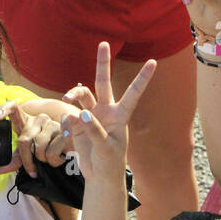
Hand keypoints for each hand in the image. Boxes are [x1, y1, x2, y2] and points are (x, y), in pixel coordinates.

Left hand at [0, 102, 69, 175]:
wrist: (69, 153)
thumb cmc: (45, 151)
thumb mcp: (27, 155)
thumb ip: (14, 161)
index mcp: (26, 121)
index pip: (13, 108)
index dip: (4, 109)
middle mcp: (39, 119)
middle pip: (24, 140)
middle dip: (28, 159)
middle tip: (36, 165)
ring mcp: (52, 123)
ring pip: (39, 147)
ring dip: (44, 160)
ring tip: (51, 158)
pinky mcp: (65, 131)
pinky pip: (53, 152)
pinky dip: (55, 161)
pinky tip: (61, 157)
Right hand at [60, 42, 154, 190]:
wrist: (99, 176)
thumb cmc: (109, 163)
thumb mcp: (105, 148)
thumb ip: (94, 130)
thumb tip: (82, 112)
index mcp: (120, 116)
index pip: (132, 94)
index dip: (142, 78)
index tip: (153, 62)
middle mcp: (106, 110)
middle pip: (102, 82)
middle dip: (102, 63)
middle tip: (103, 44)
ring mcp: (91, 115)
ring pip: (81, 94)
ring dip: (73, 94)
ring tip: (67, 100)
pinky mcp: (78, 122)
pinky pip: (69, 115)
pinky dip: (67, 123)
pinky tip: (68, 134)